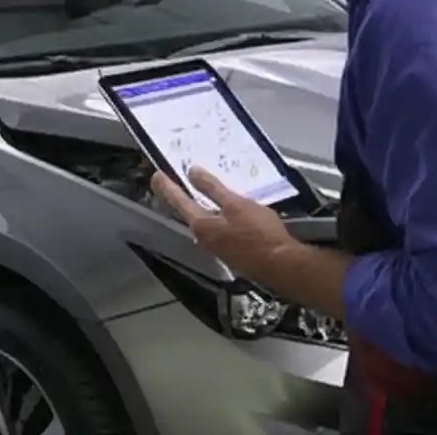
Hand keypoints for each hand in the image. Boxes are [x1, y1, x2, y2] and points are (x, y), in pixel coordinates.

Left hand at [151, 166, 296, 285]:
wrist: (280, 265)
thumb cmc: (258, 232)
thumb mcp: (235, 204)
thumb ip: (212, 189)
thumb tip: (192, 172)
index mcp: (201, 225)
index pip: (178, 201)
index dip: (167, 187)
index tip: (156, 176)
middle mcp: (204, 239)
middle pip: (188, 213)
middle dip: (179, 197)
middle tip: (171, 182)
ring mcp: (218, 249)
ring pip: (203, 223)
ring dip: (197, 207)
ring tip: (195, 194)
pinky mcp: (232, 254)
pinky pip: (217, 230)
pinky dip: (214, 217)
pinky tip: (221, 213)